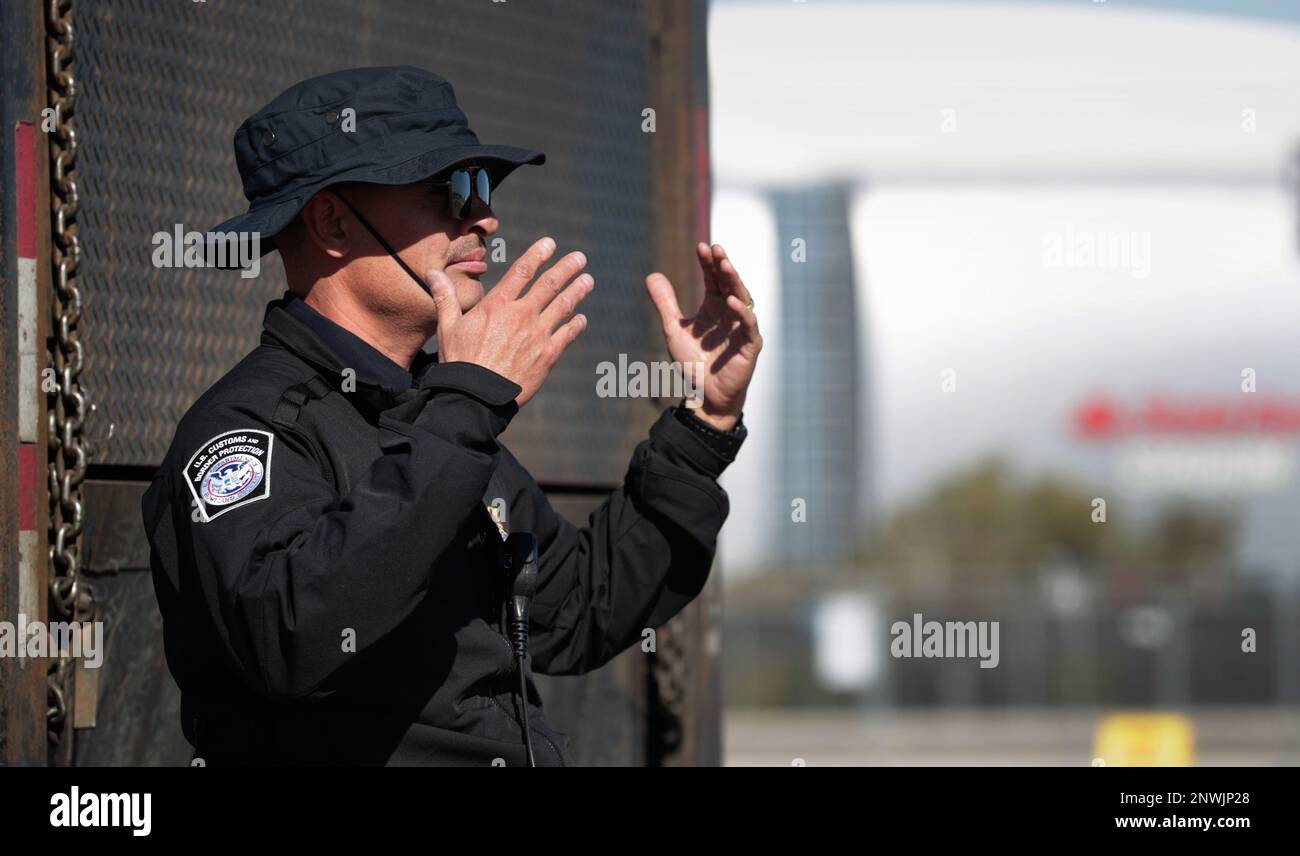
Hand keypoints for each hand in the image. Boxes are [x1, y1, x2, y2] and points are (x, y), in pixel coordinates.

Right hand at [430, 237, 593, 407]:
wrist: (477, 396)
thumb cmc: (460, 362)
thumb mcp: (447, 326)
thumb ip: (445, 296)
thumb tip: (432, 272)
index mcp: (497, 305)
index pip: (522, 271)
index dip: (538, 254)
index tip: (550, 243)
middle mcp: (521, 315)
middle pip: (550, 284)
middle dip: (567, 268)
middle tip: (580, 257)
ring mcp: (537, 335)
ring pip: (563, 306)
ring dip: (577, 291)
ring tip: (588, 280)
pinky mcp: (548, 355)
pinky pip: (567, 335)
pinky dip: (576, 324)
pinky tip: (582, 318)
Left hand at [645, 243, 761, 430]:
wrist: (704, 396)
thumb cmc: (693, 363)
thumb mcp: (674, 329)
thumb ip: (665, 303)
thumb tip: (651, 274)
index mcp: (715, 305)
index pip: (713, 278)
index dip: (708, 263)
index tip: (700, 246)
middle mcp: (731, 312)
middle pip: (729, 283)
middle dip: (723, 265)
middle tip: (716, 248)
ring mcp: (742, 327)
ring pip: (742, 298)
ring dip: (734, 281)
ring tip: (725, 265)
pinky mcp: (750, 344)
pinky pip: (748, 324)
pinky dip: (742, 312)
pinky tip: (731, 300)